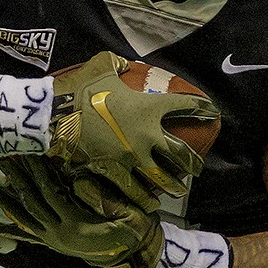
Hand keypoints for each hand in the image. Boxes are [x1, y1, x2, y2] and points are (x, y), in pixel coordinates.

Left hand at [0, 156, 161, 267]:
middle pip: (30, 202)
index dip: (38, 172)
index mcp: (74, 225)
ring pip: (21, 216)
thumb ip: (104, 199)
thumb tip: (79, 180)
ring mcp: (51, 239)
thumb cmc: (133, 231)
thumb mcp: (127, 215)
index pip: (50, 193)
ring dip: (2, 199)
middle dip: (14, 179)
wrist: (133, 256)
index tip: (27, 151)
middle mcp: (57, 234)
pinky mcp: (50, 241)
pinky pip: (25, 228)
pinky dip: (8, 218)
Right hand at [47, 52, 217, 200]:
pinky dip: (144, 199)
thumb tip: (122, 64)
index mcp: (148, 108)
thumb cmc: (79, 89)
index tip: (212, 112)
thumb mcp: (100, 66)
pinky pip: (134, 191)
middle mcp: (146, 136)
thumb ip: (116, 64)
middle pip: (180, 153)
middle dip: (193, 162)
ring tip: (178, 190)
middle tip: (198, 167)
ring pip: (161, 178)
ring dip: (173, 186)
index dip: (203, 108)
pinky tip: (149, 204)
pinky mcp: (114, 172)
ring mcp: (131, 158)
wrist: (54, 116)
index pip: (185, 106)